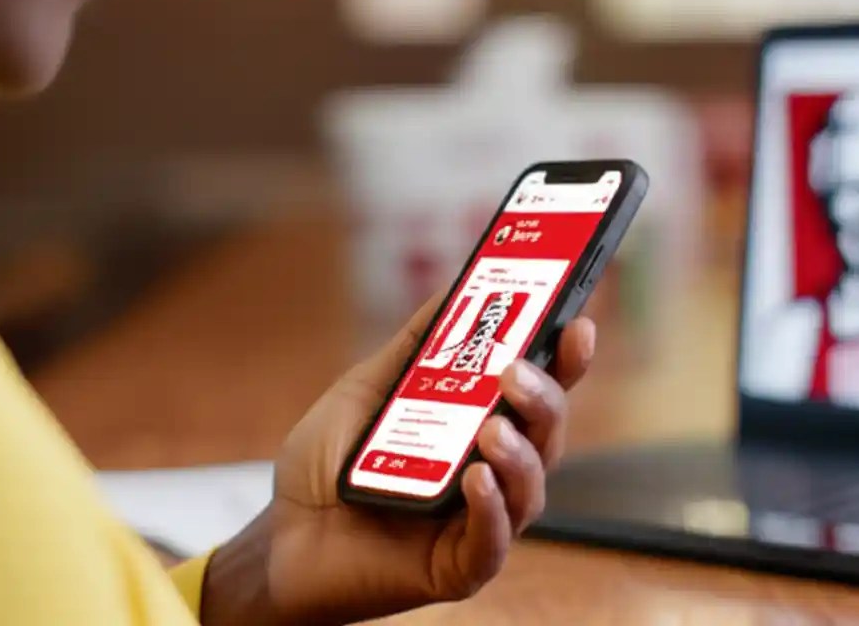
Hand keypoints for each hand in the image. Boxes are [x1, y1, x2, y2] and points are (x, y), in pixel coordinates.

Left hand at [200, 292, 595, 625]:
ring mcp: (479, 522)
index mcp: (481, 426)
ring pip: (529, 490)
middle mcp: (492, 472)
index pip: (539, 391)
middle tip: (517, 373)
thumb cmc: (326, 465)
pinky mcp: (458, 568)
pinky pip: (491, 544)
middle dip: (544, 400)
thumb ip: (414, 346)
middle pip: (546, 436)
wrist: (281, 534)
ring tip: (492, 430)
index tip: (577, 322)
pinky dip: (490, 511)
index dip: (566, 359)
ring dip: (519, 456)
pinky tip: (475, 481)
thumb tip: (456, 288)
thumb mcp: (368, 389)